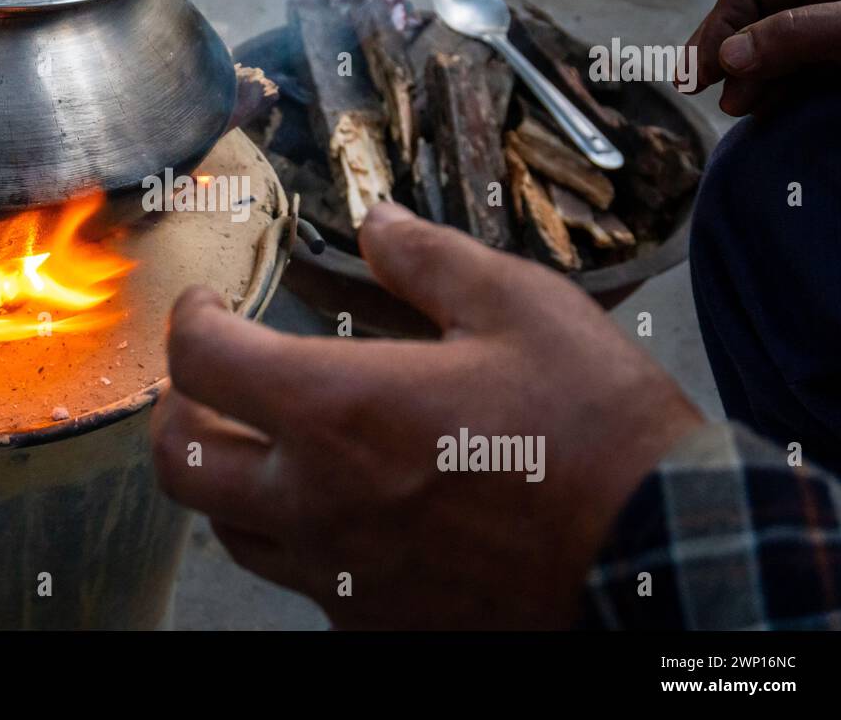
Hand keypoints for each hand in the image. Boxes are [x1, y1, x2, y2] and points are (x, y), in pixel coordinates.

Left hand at [151, 203, 702, 628]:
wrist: (662, 560)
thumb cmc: (597, 433)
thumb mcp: (522, 310)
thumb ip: (430, 261)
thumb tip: (380, 222)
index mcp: (338, 410)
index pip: (200, 360)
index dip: (189, 320)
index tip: (207, 306)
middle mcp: (317, 499)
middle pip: (180, 463)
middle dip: (177, 411)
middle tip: (207, 383)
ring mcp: (340, 571)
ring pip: (230, 529)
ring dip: (230, 477)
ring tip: (264, 443)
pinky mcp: (374, 619)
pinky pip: (300, 577)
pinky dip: (296, 535)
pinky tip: (342, 507)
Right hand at [679, 0, 840, 115]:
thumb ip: (793, 34)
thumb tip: (725, 56)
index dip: (717, 26)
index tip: (700, 70)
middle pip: (754, 19)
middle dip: (724, 56)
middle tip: (696, 87)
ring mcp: (833, 34)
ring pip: (772, 53)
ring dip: (746, 80)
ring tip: (736, 106)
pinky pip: (797, 78)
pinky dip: (774, 95)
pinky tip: (763, 110)